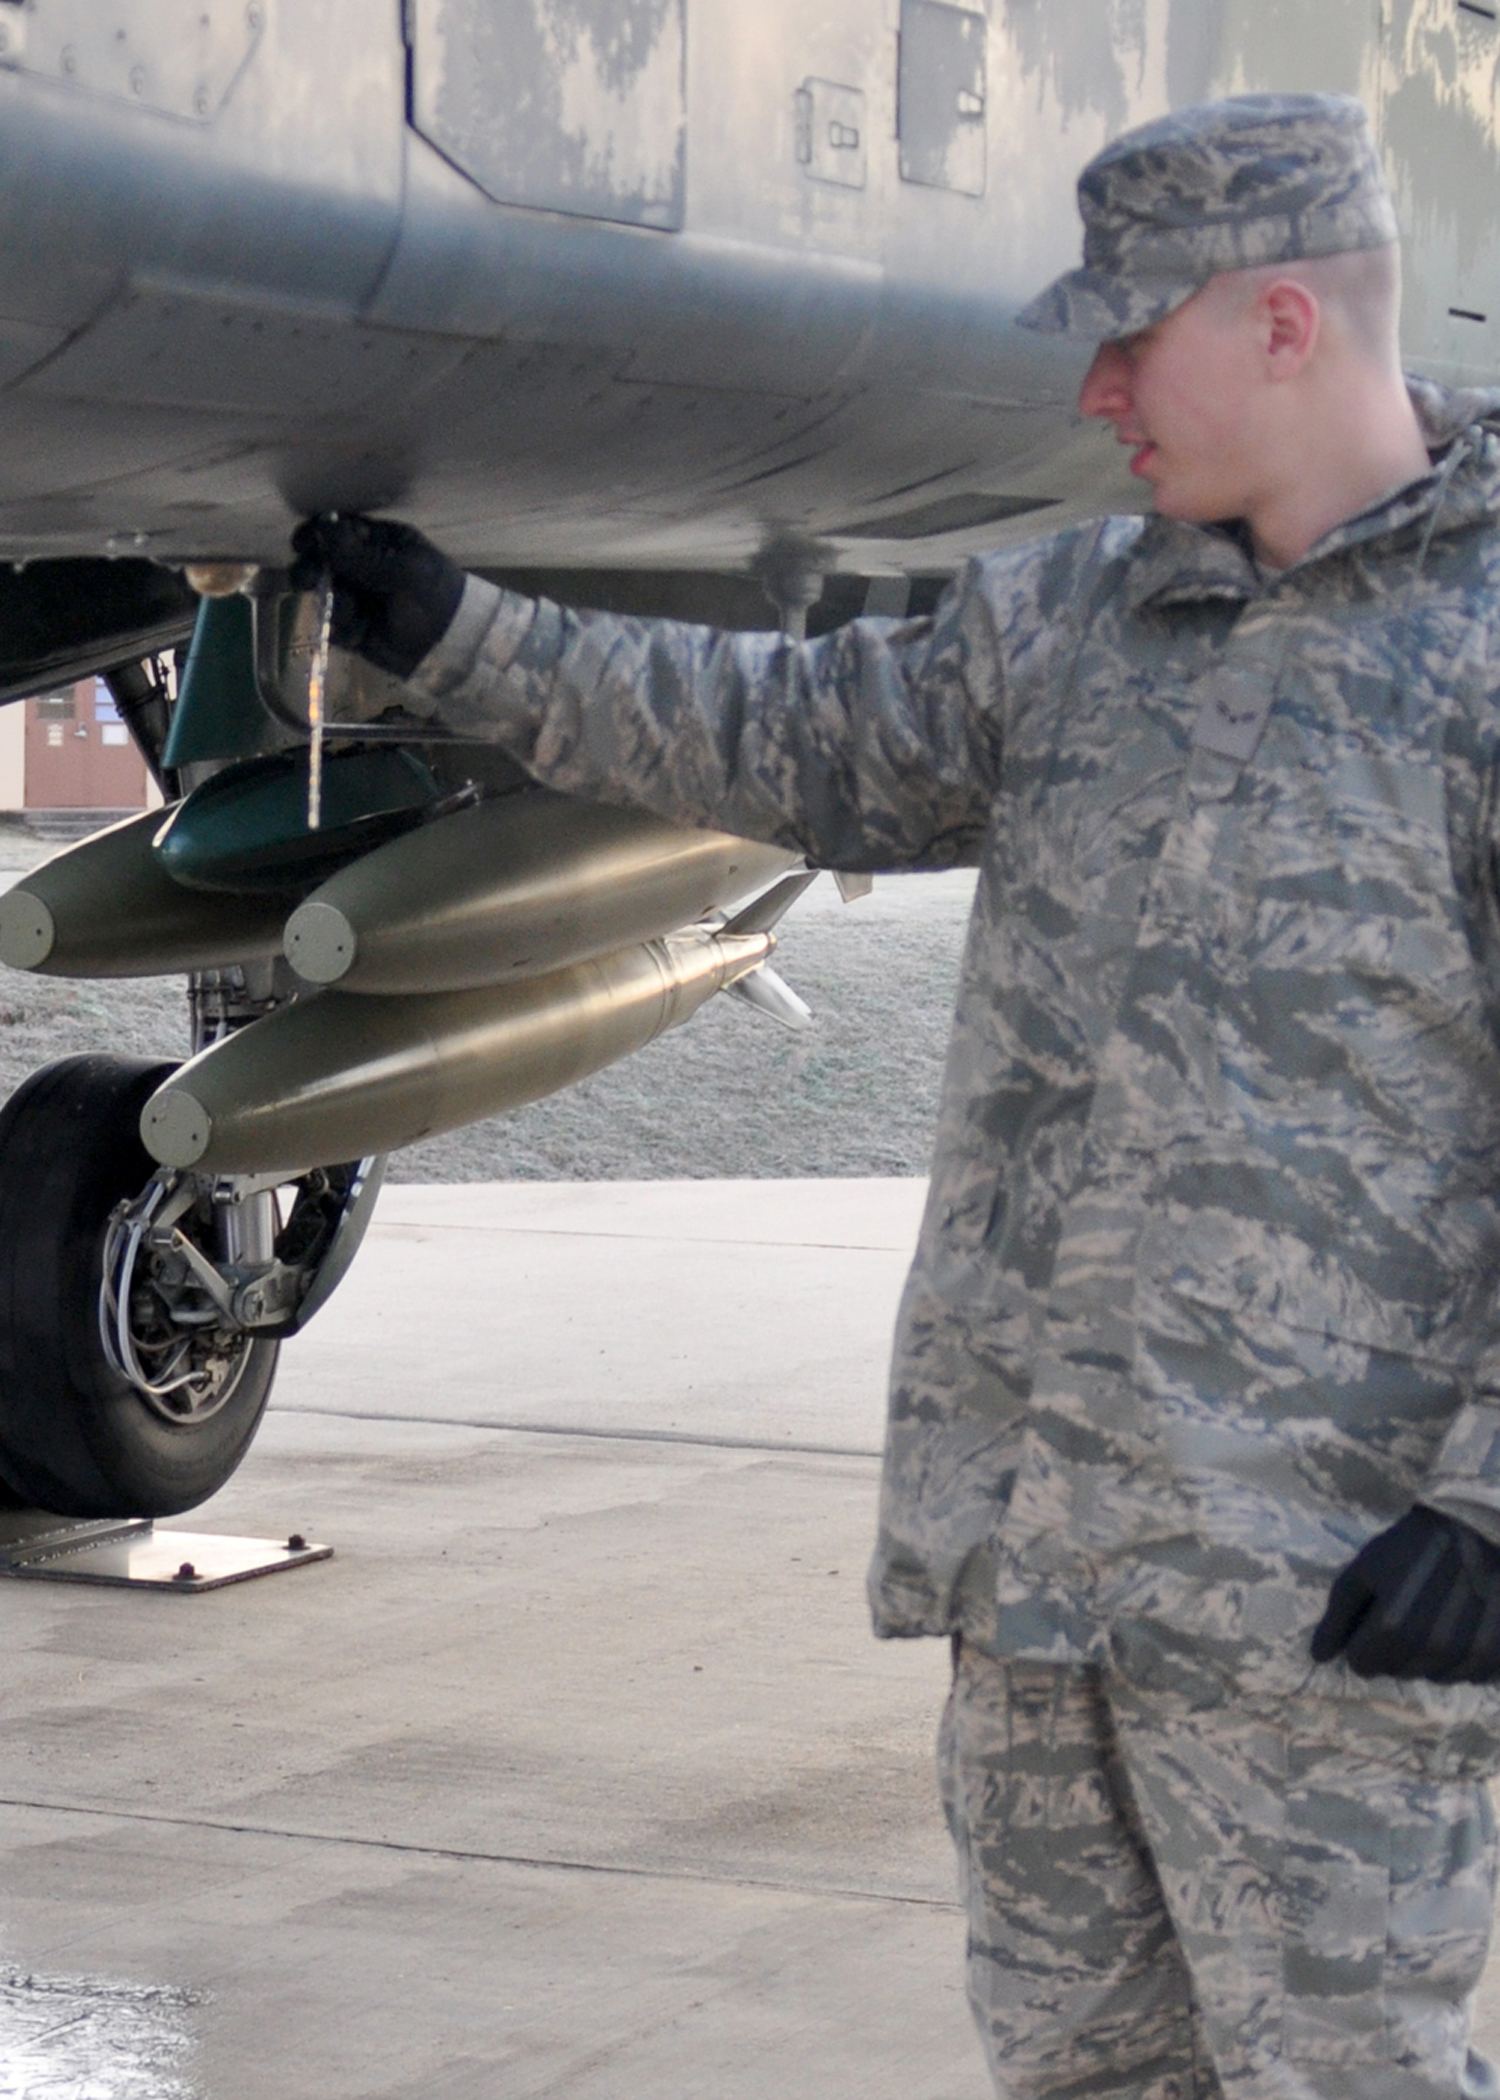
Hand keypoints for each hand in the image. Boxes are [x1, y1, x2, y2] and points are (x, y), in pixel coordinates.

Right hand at [289, 514, 465, 679]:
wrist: (453, 646)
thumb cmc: (436, 597)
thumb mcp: (404, 572)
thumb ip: (361, 554)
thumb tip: (323, 527)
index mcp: (379, 542)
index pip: (338, 530)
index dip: (317, 534)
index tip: (303, 543)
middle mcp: (363, 567)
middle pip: (322, 560)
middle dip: (311, 569)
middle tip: (305, 580)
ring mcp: (358, 598)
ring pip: (324, 594)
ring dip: (332, 602)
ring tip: (351, 613)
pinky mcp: (355, 629)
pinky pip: (333, 625)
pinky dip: (341, 630)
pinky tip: (360, 634)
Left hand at [1310, 1504, 1499, 1681]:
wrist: (1476, 1531)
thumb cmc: (1411, 1546)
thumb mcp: (1363, 1570)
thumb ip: (1337, 1617)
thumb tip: (1319, 1657)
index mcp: (1393, 1628)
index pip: (1360, 1665)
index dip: (1360, 1642)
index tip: (1373, 1617)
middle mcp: (1431, 1649)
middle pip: (1396, 1671)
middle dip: (1392, 1649)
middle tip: (1406, 1611)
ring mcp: (1466, 1656)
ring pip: (1430, 1676)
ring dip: (1425, 1655)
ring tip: (1434, 1615)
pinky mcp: (1494, 1658)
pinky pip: (1466, 1675)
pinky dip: (1459, 1658)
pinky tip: (1461, 1625)